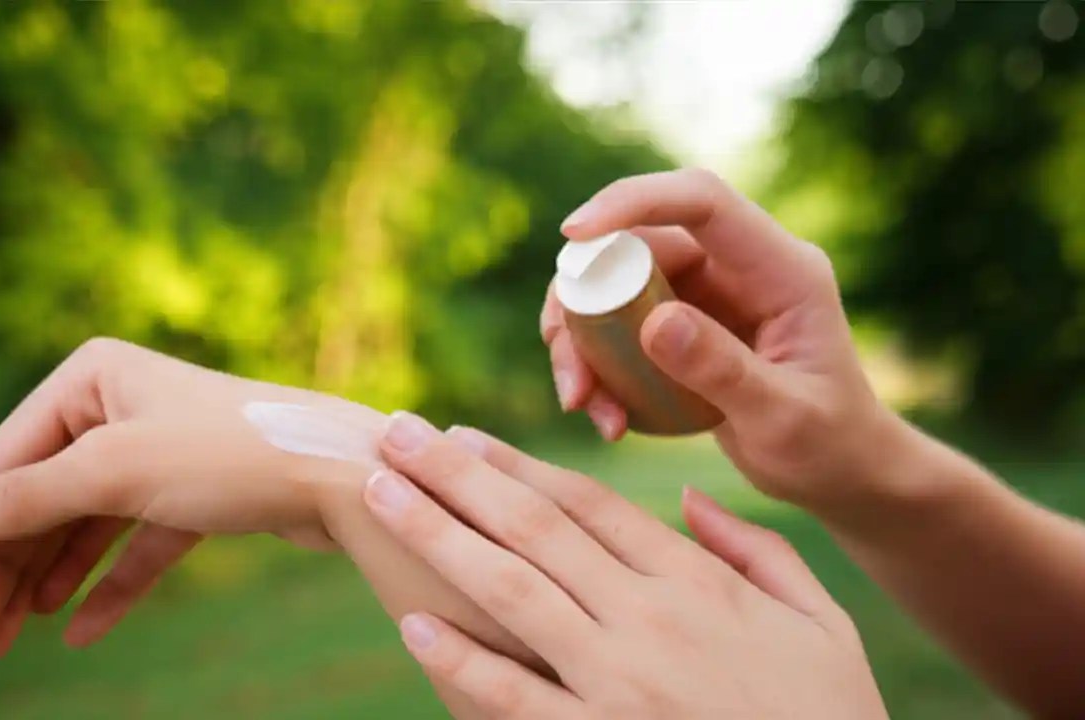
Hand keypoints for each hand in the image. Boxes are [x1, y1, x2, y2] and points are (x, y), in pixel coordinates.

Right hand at [0, 338, 378, 657]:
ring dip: (43, 584)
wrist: (344, 473)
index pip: (3, 463)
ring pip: (85, 527)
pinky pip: (137, 544)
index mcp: (92, 378)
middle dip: (2, 570)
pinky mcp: (195, 491)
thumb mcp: (117, 472)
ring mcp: (159, 449)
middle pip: (40, 499)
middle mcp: (120, 405)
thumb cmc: (231, 452)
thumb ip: (27, 497)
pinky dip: (108, 585)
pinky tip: (77, 629)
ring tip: (4, 642)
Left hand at [364, 413, 887, 718]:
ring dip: (437, 534)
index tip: (461, 436)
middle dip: (455, 475)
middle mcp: (648, 618)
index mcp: (696, 581)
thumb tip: (691, 496)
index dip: (514, 464)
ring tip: (381, 493)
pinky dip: (459, 661)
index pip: (586, 503)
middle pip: (532, 526)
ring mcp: (618, 683)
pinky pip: (514, 697)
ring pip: (509, 590)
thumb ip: (757, 549)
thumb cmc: (834, 718)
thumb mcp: (822, 622)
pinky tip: (411, 625)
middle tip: (395, 434)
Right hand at [543, 168, 908, 513]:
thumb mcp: (783, 419)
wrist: (841, 472)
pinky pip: (618, 323)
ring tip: (581, 405)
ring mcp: (709, 292)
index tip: (573, 235)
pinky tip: (605, 417)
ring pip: (616, 284)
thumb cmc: (829, 447)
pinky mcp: (683, 322)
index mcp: (782, 269)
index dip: (632, 201)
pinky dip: (596, 364)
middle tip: (571, 378)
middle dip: (586, 300)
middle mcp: (740, 266)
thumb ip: (723, 370)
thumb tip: (654, 321)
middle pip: (639, 245)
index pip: (702, 200)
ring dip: (582, 339)